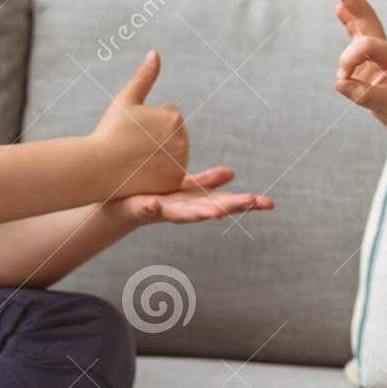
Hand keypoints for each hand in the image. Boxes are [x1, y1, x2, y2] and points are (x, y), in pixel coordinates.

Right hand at [92, 50, 188, 196]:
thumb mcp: (126, 99)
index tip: (132, 130)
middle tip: (132, 146)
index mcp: (174, 117)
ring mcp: (180, 163)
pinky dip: (158, 174)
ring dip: (157, 156)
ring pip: (171, 155)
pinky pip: (169, 174)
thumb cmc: (110, 130)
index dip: (145, 123)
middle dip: (155, 140)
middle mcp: (182, 140)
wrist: (98, 167)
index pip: (166, 116)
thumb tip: (155, 53)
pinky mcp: (174, 182)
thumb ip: (144, 77)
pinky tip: (141, 172)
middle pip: (171, 137)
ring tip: (136, 159)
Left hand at [110, 166, 274, 224]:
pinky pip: (144, 207)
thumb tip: (232, 172)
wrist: (116, 205)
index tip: (270, 204)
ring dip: (197, 214)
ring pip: (182, 215)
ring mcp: (161, 211)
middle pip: (210, 210)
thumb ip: (206, 182)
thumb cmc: (154, 194)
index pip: (226, 203)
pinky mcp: (138, 208)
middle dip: (230, 207)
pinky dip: (150, 207)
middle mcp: (182, 210)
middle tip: (251, 202)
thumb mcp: (184, 188)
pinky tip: (155, 203)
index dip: (248, 204)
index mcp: (194, 202)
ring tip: (214, 212)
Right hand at [330, 0, 386, 137]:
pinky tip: (340, 9)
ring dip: (350, 2)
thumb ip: (362, 95)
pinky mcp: (370, 60)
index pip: (363, 46)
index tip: (342, 79)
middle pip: (366, 17)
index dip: (348, 60)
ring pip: (362, 22)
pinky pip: (357, 36)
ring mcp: (378, 53)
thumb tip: (339, 83)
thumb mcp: (385, 107)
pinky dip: (349, 22)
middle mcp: (385, 49)